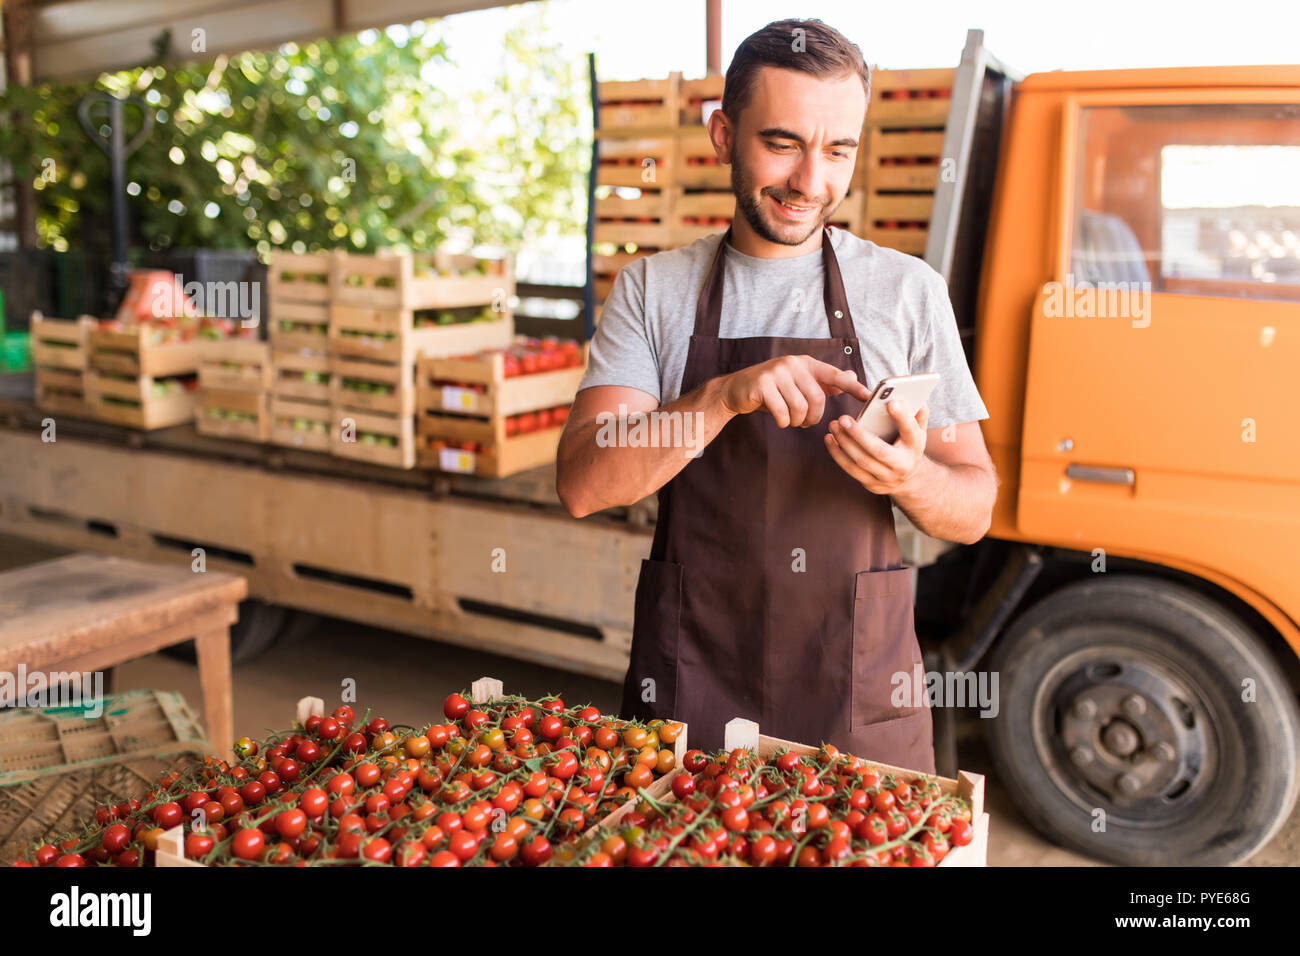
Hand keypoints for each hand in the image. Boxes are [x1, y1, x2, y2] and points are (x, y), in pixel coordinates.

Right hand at [720, 355, 871, 427]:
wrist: (736, 390)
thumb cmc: (771, 389)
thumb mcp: (799, 383)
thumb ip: (824, 382)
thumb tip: (851, 376)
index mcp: (805, 363)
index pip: (834, 375)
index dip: (852, 387)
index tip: (867, 396)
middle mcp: (792, 363)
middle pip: (817, 399)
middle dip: (813, 417)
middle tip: (806, 422)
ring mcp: (776, 373)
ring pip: (800, 408)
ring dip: (797, 421)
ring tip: (791, 420)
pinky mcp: (762, 384)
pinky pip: (783, 413)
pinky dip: (783, 422)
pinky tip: (779, 419)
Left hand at [825, 397, 929, 494]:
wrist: (909, 479)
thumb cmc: (909, 445)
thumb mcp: (919, 430)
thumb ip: (918, 413)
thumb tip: (912, 397)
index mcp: (915, 446)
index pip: (910, 431)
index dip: (902, 417)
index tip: (891, 402)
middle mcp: (902, 465)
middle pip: (879, 451)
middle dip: (859, 434)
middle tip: (843, 418)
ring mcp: (886, 477)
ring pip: (861, 461)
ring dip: (844, 443)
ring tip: (834, 425)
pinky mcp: (871, 484)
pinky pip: (851, 470)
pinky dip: (838, 454)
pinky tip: (830, 439)